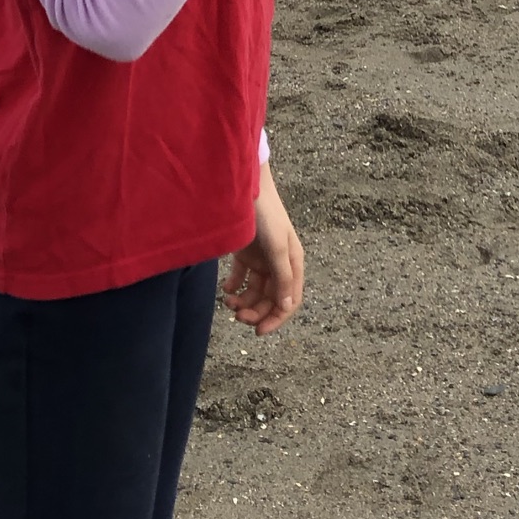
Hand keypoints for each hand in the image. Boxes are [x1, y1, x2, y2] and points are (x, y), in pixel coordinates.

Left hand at [224, 164, 303, 335]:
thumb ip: (282, 277)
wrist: (244, 187)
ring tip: (229, 303)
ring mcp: (262, 258)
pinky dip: (234, 287)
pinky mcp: (246, 253)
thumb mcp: (277, 246)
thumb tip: (286, 307)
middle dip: (256, 312)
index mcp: (292, 262)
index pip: (289, 300)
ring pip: (255, 291)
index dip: (276, 318)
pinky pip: (242, 278)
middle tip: (238, 317)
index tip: (258, 331)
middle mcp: (279, 263)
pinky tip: (226, 288)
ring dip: (244, 302)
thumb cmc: (266, 214)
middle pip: (271, 299)